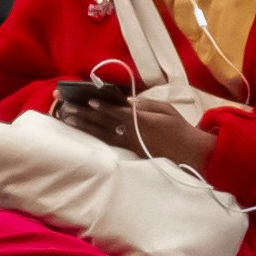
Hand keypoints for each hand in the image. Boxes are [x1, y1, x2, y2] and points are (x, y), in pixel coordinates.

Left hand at [53, 92, 217, 172]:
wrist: (189, 153)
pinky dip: (93, 136)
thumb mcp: (167, 110)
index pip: (118, 113)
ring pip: (101, 134)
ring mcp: (129, 145)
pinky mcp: (129, 152)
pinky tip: (83, 132)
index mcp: (142, 122)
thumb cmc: (179, 128)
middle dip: (84, 114)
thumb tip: (128, 101)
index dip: (103, 107)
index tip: (88, 101)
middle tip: (66, 107)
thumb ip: (147, 105)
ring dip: (83, 126)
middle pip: (104, 123)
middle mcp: (132, 134)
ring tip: (68, 118)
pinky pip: (107, 143)